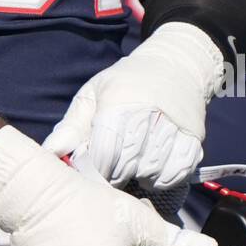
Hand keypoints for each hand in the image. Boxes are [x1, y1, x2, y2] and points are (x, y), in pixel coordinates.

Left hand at [44, 22, 224, 188]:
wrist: (176, 66)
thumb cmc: (126, 83)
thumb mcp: (93, 94)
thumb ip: (71, 126)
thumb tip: (51, 152)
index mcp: (118, 103)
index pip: (102, 154)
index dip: (93, 169)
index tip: (91, 169)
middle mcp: (148, 116)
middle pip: (126, 167)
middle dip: (114, 176)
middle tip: (110, 170)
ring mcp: (174, 130)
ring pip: (151, 174)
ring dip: (138, 178)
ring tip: (132, 166)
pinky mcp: (194, 141)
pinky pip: (175, 174)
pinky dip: (162, 179)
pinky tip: (152, 169)